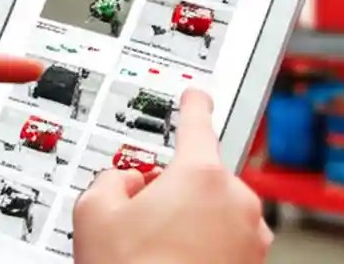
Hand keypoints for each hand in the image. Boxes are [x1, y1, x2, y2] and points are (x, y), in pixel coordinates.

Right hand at [73, 89, 272, 263]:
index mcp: (201, 175)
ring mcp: (250, 237)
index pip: (197, 124)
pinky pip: (224, 243)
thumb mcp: (93, 213)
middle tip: (140, 223)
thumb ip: (110, 178)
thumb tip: (126, 182)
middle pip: (198, 178)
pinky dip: (202, 250)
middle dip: (173, 192)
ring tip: (155, 255)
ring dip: (189, 224)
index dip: (192, 105)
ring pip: (212, 213)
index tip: (197, 95)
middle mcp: (236, 201)